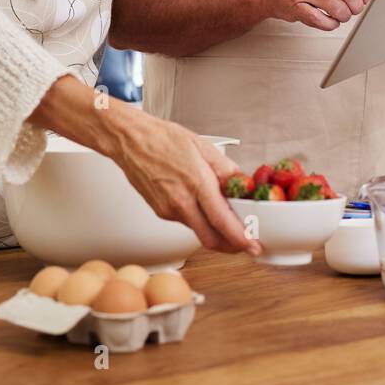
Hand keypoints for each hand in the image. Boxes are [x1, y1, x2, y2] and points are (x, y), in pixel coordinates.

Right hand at [107, 109, 260, 255]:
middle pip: (211, 240)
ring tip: (226, 219)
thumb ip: (227, 170)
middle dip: (231, 245)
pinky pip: (186, 222)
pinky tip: (201, 206)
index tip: (253, 245)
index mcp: (196, 183)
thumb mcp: (204, 147)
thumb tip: (244, 185)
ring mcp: (168, 210)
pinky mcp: (161, 212)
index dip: (241, 239)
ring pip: (198, 232)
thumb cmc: (163, 139)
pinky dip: (199, 220)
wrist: (131, 140)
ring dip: (215, 232)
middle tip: (245, 242)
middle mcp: (180, 202)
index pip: (222, 221)